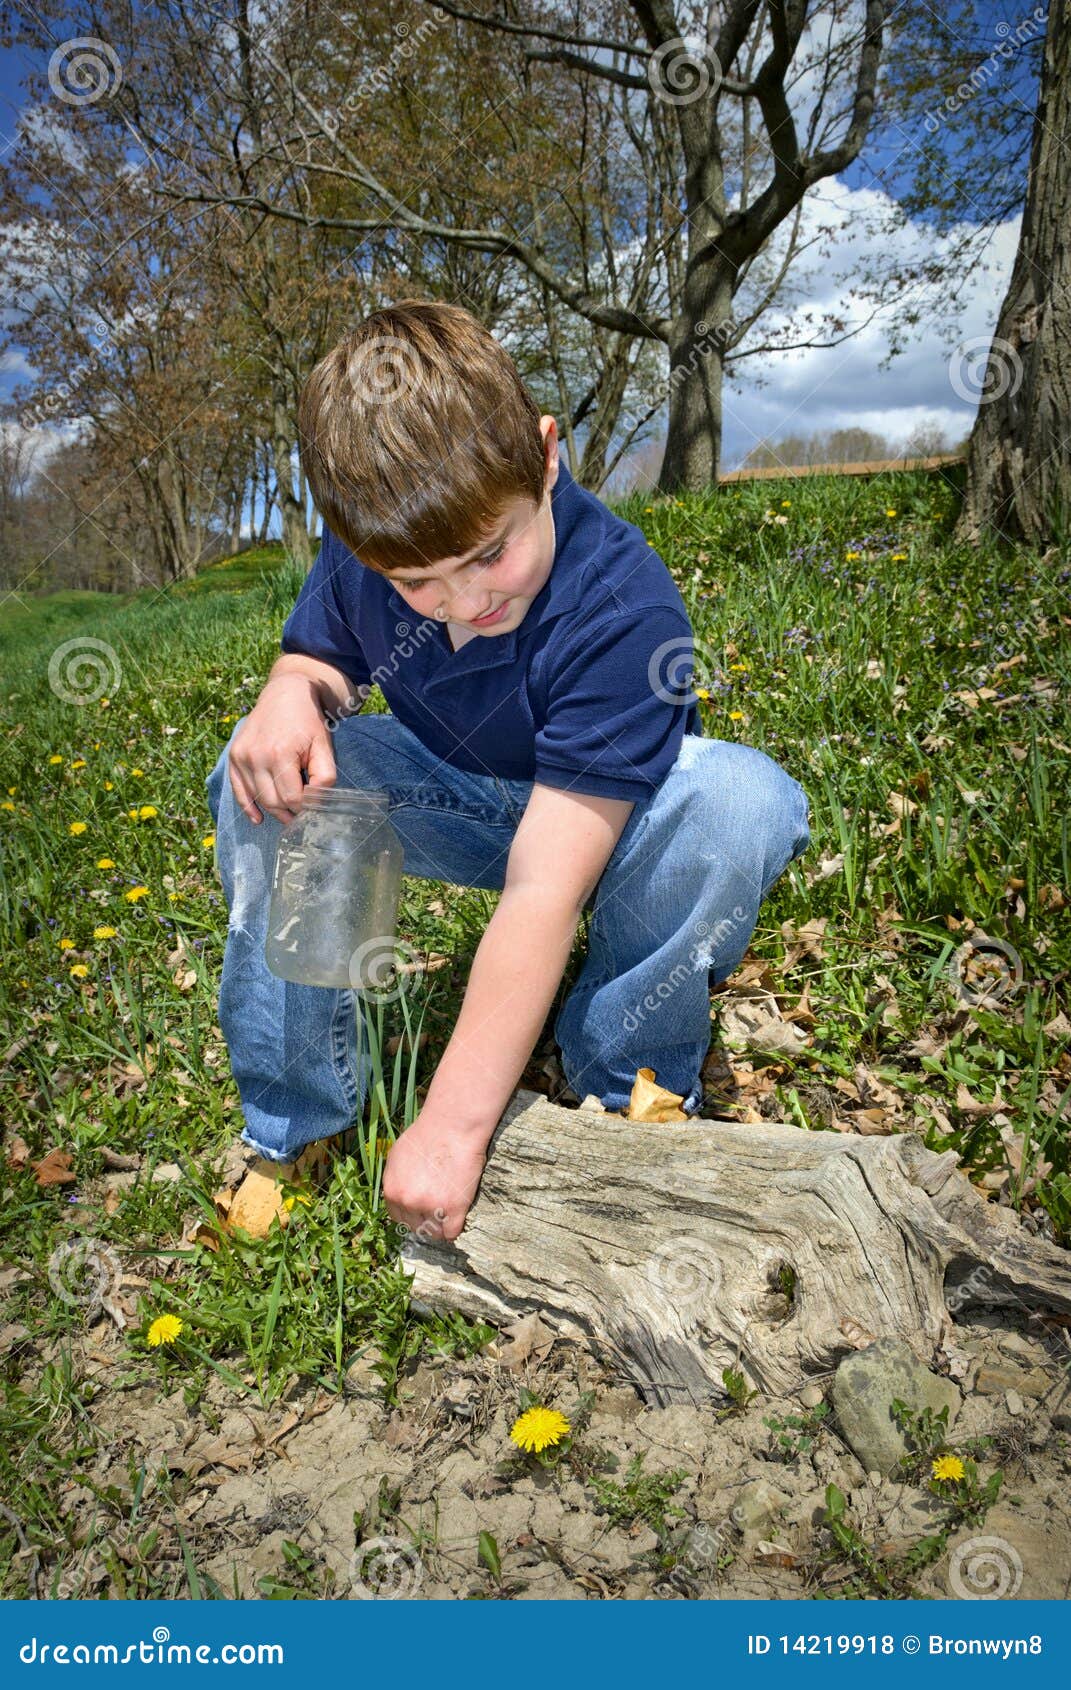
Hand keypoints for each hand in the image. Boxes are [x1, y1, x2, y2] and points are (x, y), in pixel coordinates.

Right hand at [229, 675, 335, 824]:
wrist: (285, 694)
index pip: (292, 798)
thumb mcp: (324, 745)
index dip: (305, 808)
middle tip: (302, 816)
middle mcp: (256, 756)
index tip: (313, 808)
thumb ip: (325, 775)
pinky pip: (238, 790)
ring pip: (258, 798)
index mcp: (280, 754)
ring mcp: (241, 756)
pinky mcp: (234, 756)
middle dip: (289, 814)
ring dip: (273, 811)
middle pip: (273, 802)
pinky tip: (258, 818)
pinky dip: (247, 806)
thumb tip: (316, 801)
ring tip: (288, 814)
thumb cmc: (308, 721)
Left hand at [381, 1113, 487, 1241]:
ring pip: (434, 1233)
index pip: (398, 1218)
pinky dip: (456, 1228)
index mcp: (392, 1190)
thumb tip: (400, 1193)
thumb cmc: (427, 1134)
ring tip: (450, 1213)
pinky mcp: (453, 1208)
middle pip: (416, 1228)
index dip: (411, 1215)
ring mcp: (430, 1207)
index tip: (422, 1213)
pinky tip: (460, 1216)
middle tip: (438, 1211)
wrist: (453, 1125)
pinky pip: (452, 1232)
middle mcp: (408, 1201)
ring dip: (441, 1227)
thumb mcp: (397, 1155)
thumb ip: (396, 1179)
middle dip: (426, 1221)